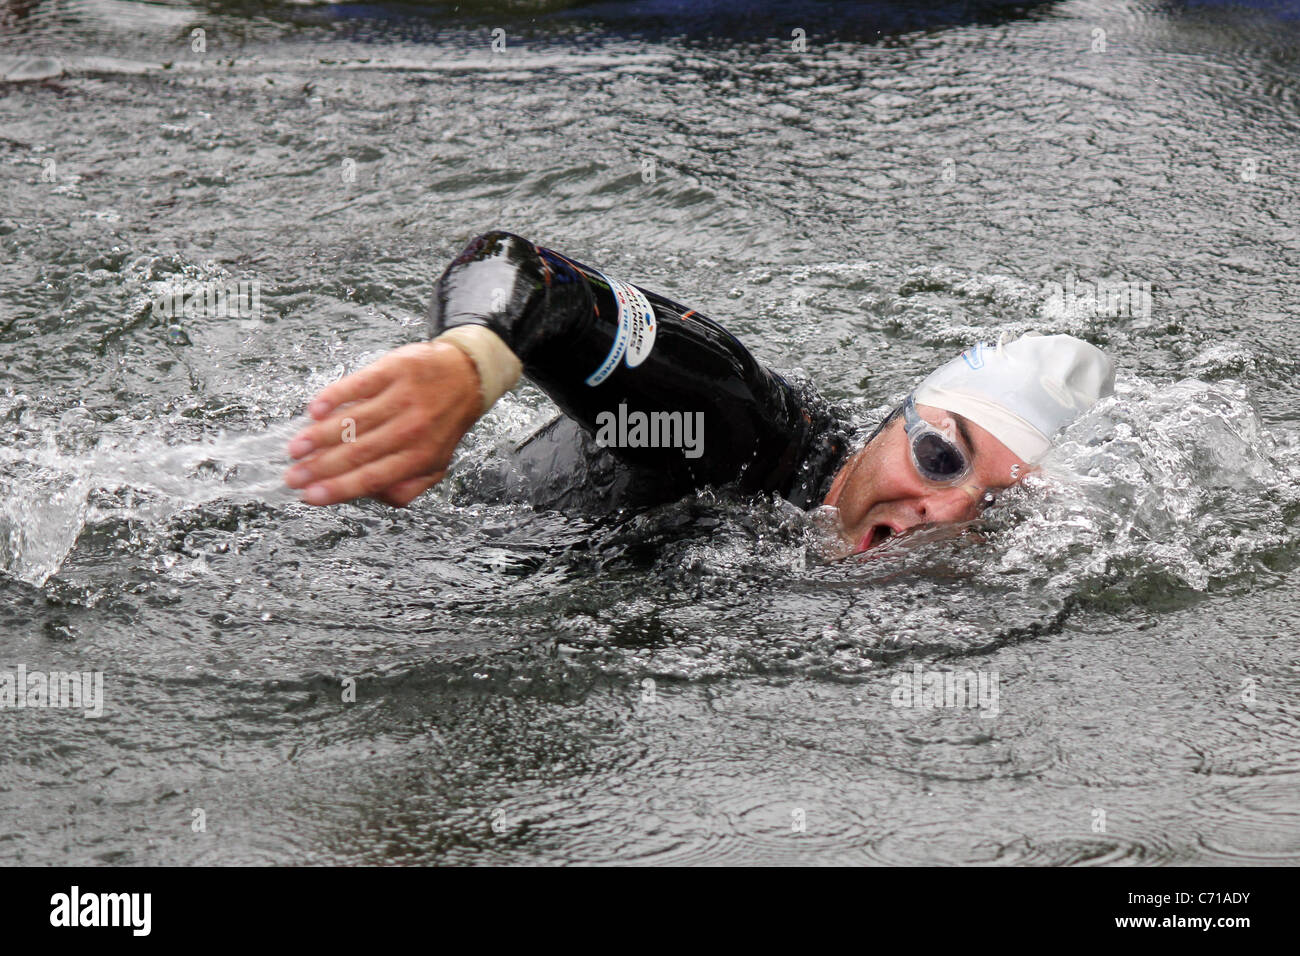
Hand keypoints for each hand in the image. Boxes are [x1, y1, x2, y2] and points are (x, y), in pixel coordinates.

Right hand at [283, 341, 481, 506]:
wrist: (466, 376)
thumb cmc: (443, 424)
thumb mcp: (436, 464)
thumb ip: (406, 488)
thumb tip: (369, 495)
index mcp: (420, 457)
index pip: (372, 477)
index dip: (338, 489)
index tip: (309, 496)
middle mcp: (411, 429)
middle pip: (357, 452)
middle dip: (319, 468)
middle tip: (292, 476)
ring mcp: (402, 398)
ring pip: (353, 421)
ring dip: (318, 436)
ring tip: (295, 448)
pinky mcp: (394, 370)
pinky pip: (358, 385)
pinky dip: (334, 398)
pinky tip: (314, 411)